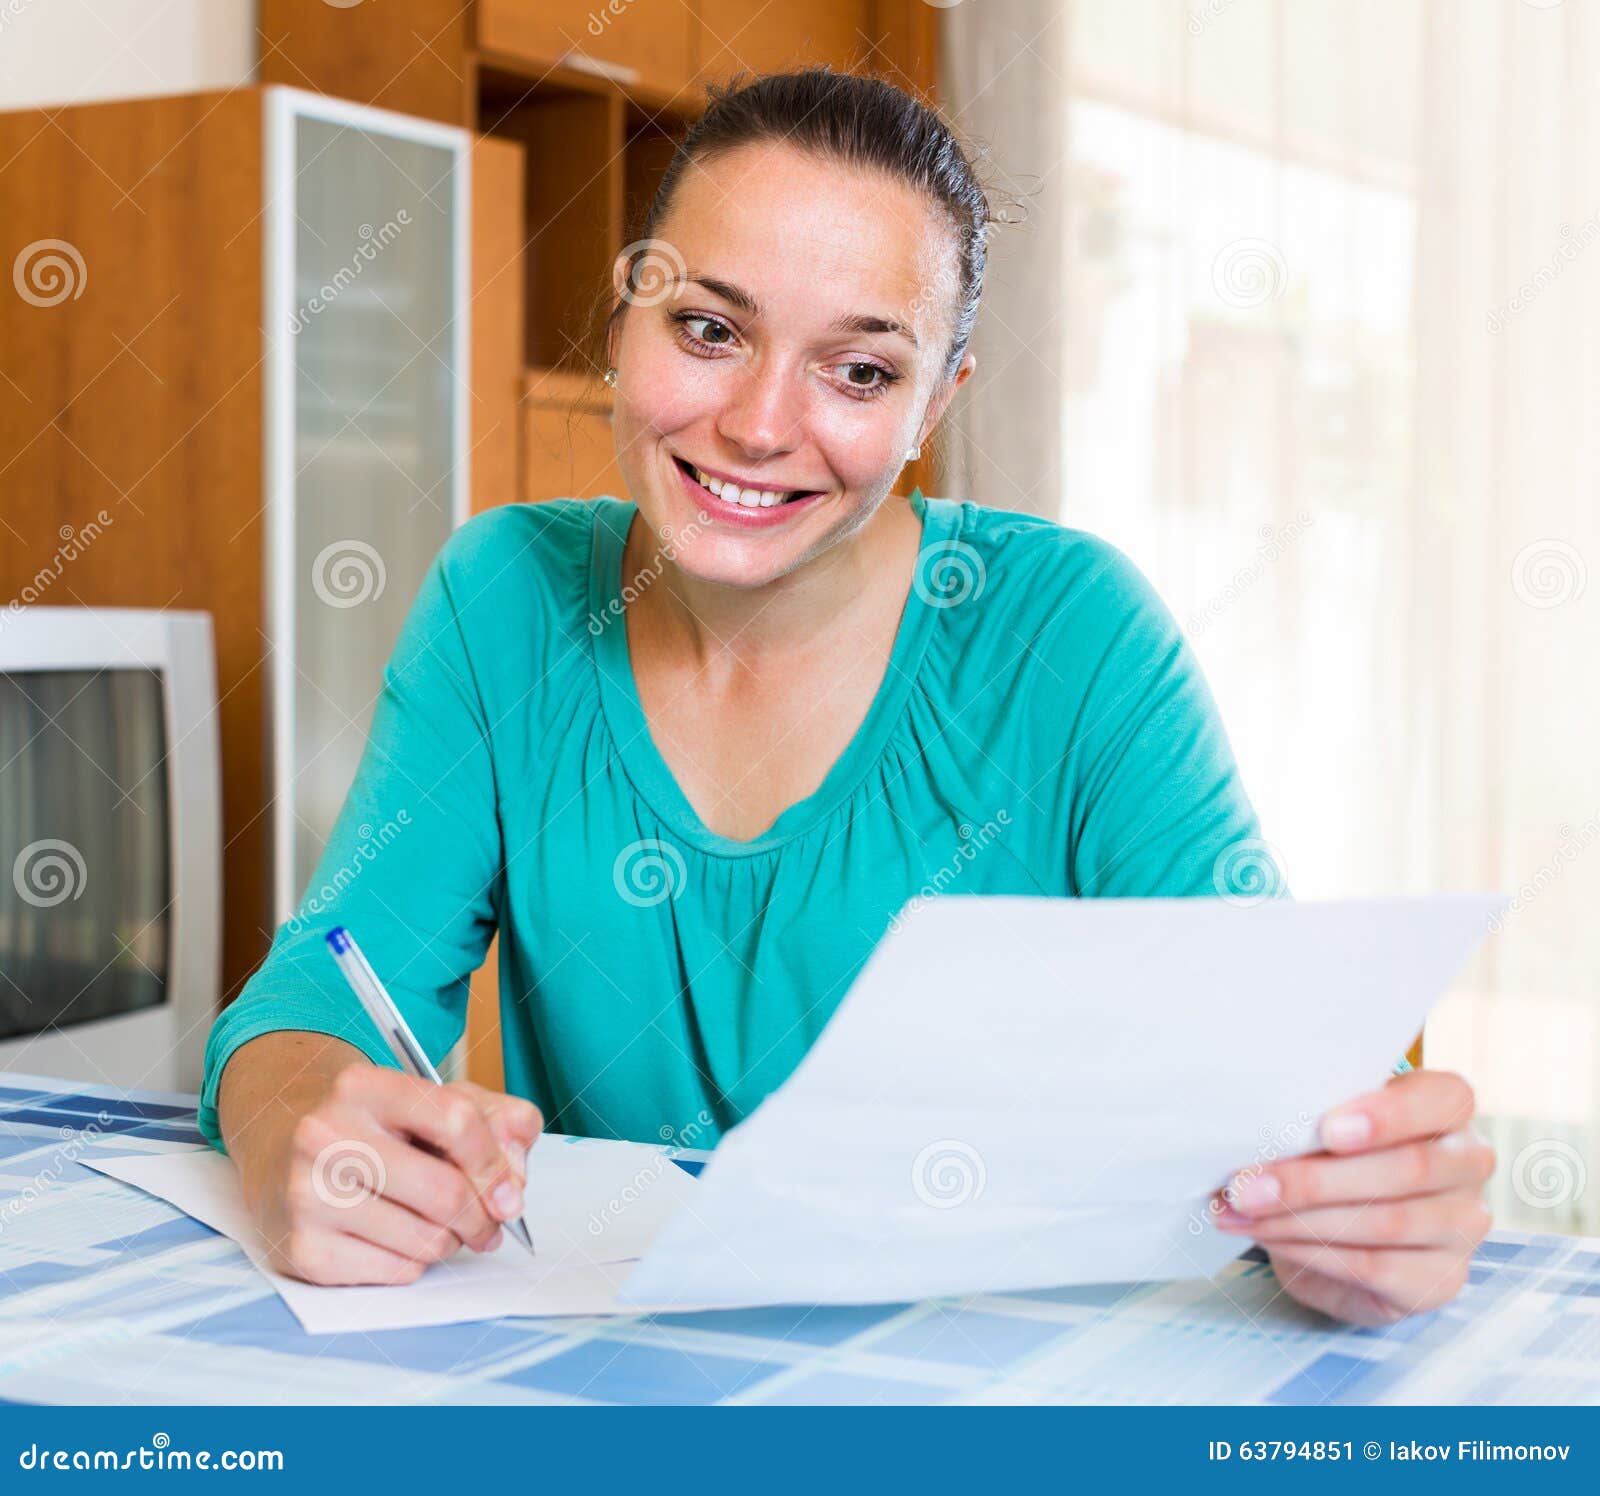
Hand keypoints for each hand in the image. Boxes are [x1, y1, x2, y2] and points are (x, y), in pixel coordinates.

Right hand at [242, 1058, 542, 1286]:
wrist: (281, 1152)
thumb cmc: (374, 1128)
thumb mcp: (433, 1102)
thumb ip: (495, 1121)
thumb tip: (516, 1177)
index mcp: (364, 1087)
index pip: (457, 1121)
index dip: (496, 1163)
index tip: (511, 1192)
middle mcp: (326, 1135)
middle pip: (445, 1191)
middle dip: (483, 1217)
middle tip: (490, 1225)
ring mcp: (308, 1194)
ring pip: (426, 1240)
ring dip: (451, 1242)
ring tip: (443, 1227)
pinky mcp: (302, 1249)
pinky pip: (395, 1272)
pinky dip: (415, 1264)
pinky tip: (400, 1240)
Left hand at [1211, 1069, 1494, 1325]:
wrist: (1340, 1230)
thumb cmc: (1334, 1154)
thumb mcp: (1326, 1122)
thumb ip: (1313, 1115)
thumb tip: (1252, 1123)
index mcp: (1447, 1108)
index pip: (1443, 1100)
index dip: (1389, 1114)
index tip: (1327, 1130)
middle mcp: (1468, 1163)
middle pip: (1407, 1169)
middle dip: (1315, 1179)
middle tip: (1245, 1185)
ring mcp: (1462, 1226)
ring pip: (1385, 1222)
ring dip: (1298, 1218)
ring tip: (1240, 1211)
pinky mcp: (1441, 1280)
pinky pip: (1374, 1266)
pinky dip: (1310, 1251)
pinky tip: (1266, 1238)